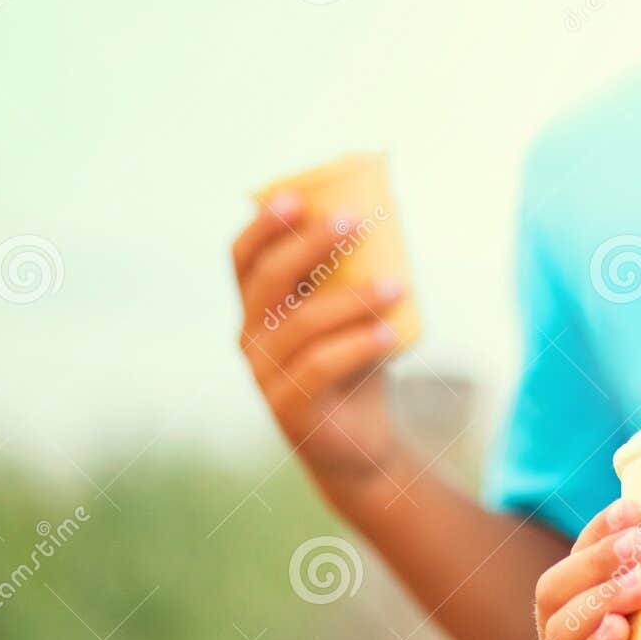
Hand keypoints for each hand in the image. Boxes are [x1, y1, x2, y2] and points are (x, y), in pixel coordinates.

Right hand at [231, 192, 408, 491]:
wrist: (363, 442)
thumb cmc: (358, 360)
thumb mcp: (353, 312)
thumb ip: (356, 272)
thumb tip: (388, 207)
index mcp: (259, 307)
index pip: (244, 258)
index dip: (263, 226)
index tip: (297, 197)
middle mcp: (251, 338)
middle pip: (269, 282)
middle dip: (310, 245)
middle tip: (356, 222)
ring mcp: (265, 376)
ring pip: (302, 325)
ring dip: (351, 298)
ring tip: (397, 285)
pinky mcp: (289, 409)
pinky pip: (320, 367)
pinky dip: (358, 345)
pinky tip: (389, 333)